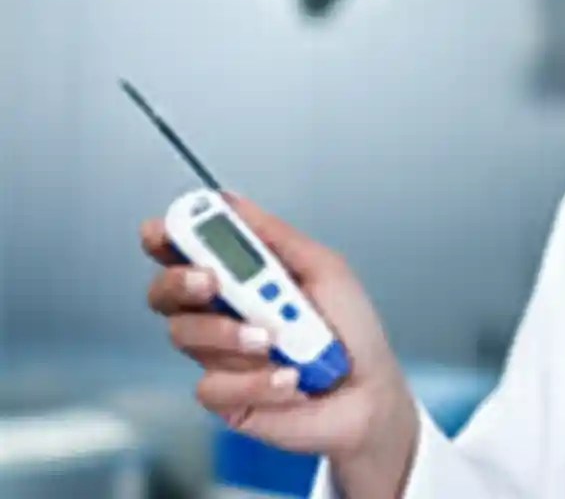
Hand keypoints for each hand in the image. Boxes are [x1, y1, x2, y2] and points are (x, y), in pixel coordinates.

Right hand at [141, 193, 419, 493]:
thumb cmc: (351, 330)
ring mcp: (220, 356)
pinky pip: (213, 385)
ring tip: (273, 339)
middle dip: (180, 282)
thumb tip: (230, 200)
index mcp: (240, 278)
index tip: (162, 231)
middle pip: (164, 293)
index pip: (184, 252)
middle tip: (211, 282)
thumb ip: (275, 237)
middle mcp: (221, 314)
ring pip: (185, 336)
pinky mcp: (226, 396)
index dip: (164, 238)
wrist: (370, 392)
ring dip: (229, 334)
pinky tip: (291, 378)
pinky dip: (257, 380)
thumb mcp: (323, 269)